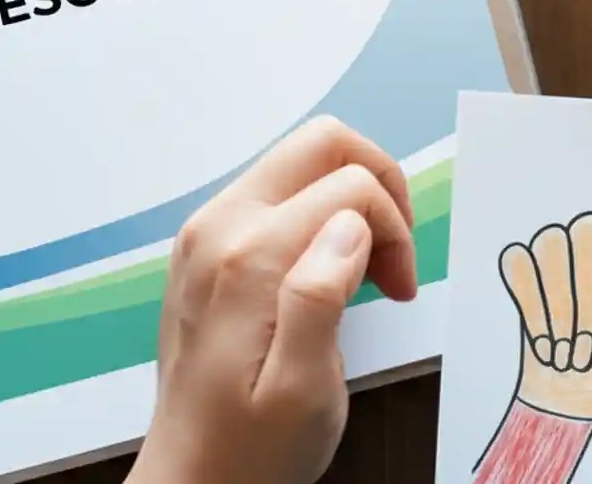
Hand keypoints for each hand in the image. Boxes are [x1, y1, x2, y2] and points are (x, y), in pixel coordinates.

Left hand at [125, 116, 415, 483]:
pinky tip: (332, 272)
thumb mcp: (302, 392)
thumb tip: (351, 226)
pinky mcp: (209, 242)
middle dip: (379, 187)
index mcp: (247, 257)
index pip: (351, 186)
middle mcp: (220, 225)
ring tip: (366, 274)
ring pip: (303, 161)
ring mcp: (209, 228)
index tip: (399, 291)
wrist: (192, 478)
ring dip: (352, 202)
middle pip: (322, 142)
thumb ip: (321, 298)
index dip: (394, 230)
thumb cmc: (252, 449)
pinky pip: (280, 192)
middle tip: (394, 257)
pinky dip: (322, 216)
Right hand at [499, 213, 591, 419]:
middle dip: (584, 296)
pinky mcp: (526, 269)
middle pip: (586, 230)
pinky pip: (519, 262)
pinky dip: (531, 307)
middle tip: (588, 347)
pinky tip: (544, 342)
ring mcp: (559, 255)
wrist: (567, 394)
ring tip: (566, 353)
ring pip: (551, 242)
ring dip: (556, 306)